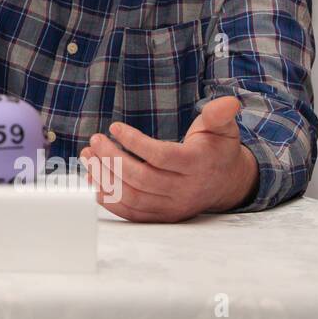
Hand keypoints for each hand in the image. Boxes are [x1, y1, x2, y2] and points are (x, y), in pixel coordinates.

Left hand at [79, 95, 259, 221]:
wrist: (226, 184)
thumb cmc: (217, 150)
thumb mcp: (222, 129)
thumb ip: (220, 115)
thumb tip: (230, 101)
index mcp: (196, 165)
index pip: (161, 157)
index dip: (135, 142)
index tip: (114, 127)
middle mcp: (184, 190)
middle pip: (141, 179)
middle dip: (112, 159)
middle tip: (94, 140)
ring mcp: (171, 207)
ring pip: (132, 197)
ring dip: (104, 178)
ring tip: (87, 156)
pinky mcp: (160, 217)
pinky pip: (130, 213)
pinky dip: (108, 199)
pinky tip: (93, 178)